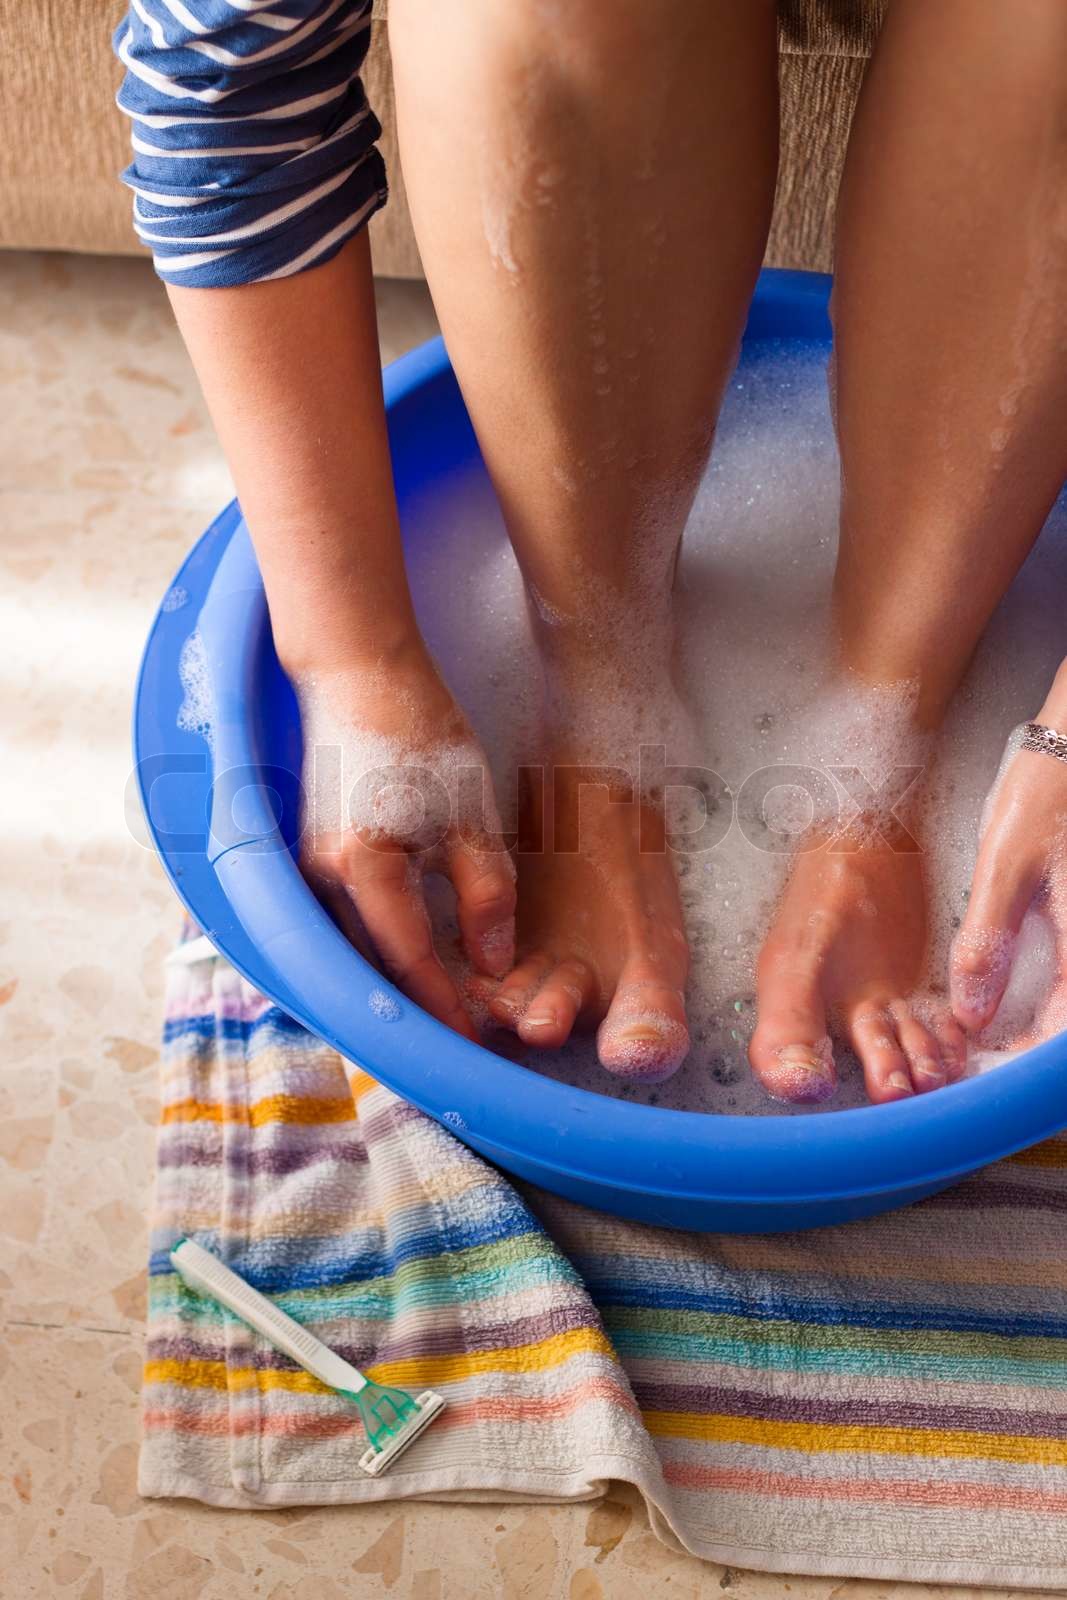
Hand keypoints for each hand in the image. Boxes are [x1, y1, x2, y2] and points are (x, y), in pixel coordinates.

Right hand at [294, 641, 515, 1039]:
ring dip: (394, 981)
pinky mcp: (313, 854)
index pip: (408, 962)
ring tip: (444, 1006)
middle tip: (462, 1038)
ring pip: (354, 947)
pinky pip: (344, 921)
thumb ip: (484, 894)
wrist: (358, 672)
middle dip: (415, 1009)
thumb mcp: (472, 815)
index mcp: (364, 867)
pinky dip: (378, 948)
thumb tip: (491, 964)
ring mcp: (310, 866)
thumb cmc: (421, 733)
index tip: (473, 1046)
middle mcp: (323, 877)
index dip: (443, 1009)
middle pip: (370, 968)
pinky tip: (413, 957)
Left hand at [952, 700, 1066, 1042]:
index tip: (980, 1081)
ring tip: (991, 1049)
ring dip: (1043, 1037)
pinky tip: (1019, 1010)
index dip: (1021, 1070)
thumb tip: (973, 1015)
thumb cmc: (1051, 790)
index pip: (1060, 1038)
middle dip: (1032, 1062)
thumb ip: (988, 940)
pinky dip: (1054, 1008)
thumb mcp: (1006, 863)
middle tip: (980, 1071)